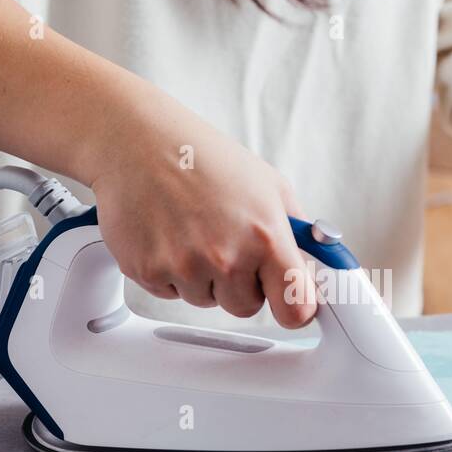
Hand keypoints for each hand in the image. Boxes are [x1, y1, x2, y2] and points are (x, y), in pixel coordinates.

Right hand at [84, 79, 316, 328]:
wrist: (139, 142)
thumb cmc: (204, 159)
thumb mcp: (270, 186)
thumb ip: (297, 234)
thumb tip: (312, 272)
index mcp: (265, 236)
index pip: (296, 309)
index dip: (295, 308)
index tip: (292, 303)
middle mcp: (225, 257)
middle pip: (247, 308)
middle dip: (242, 284)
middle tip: (226, 242)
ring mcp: (184, 268)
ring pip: (207, 299)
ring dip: (203, 276)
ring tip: (193, 230)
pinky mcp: (148, 272)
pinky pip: (171, 292)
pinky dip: (170, 271)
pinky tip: (168, 233)